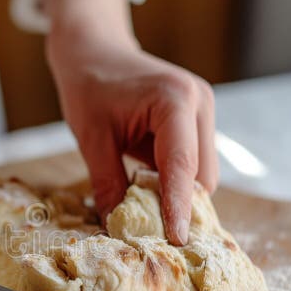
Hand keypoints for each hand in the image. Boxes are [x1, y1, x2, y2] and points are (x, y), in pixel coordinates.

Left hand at [44, 0, 217, 245]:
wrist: (94, 50)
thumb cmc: (89, 86)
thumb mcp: (91, 138)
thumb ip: (108, 182)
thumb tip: (118, 227)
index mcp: (174, 100)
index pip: (182, 166)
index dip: (178, 207)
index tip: (175, 240)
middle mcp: (199, 103)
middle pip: (201, 174)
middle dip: (180, 205)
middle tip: (151, 234)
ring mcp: (202, 111)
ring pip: (201, 172)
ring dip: (178, 194)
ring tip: (146, 212)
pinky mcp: (196, 120)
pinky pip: (192, 162)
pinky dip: (174, 181)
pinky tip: (149, 191)